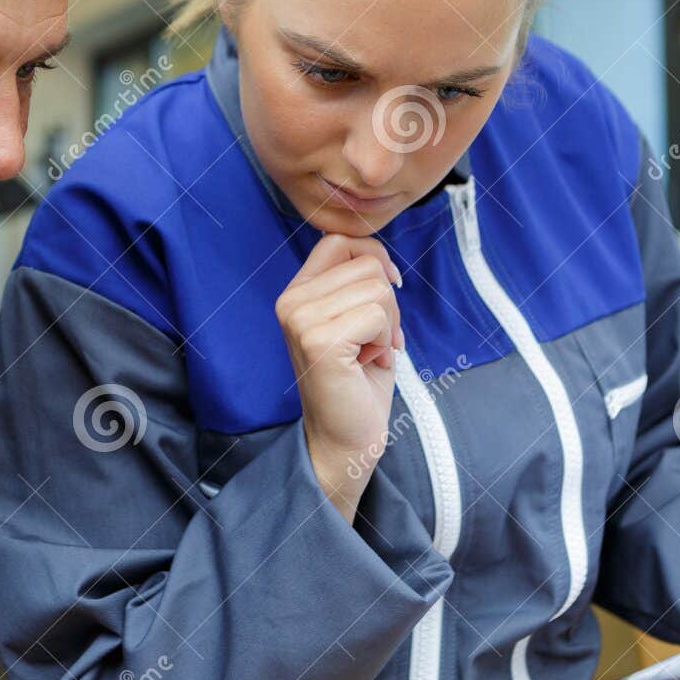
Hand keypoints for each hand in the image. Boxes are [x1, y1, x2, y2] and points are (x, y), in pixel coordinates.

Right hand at [275, 233, 403, 521]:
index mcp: (297, 292)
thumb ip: (357, 283)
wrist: (346, 438)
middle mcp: (291, 301)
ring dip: (388, 325)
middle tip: (375, 341)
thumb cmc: (358, 380)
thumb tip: (381, 261)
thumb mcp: (356, 319)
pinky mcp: (318, 341)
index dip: (374, 257)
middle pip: (367, 264)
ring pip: (377, 288)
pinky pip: (377, 315)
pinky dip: (385, 341)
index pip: (339, 240)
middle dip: (388, 303)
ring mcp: (300, 320)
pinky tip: (368, 364)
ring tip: (369, 353)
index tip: (389, 289)